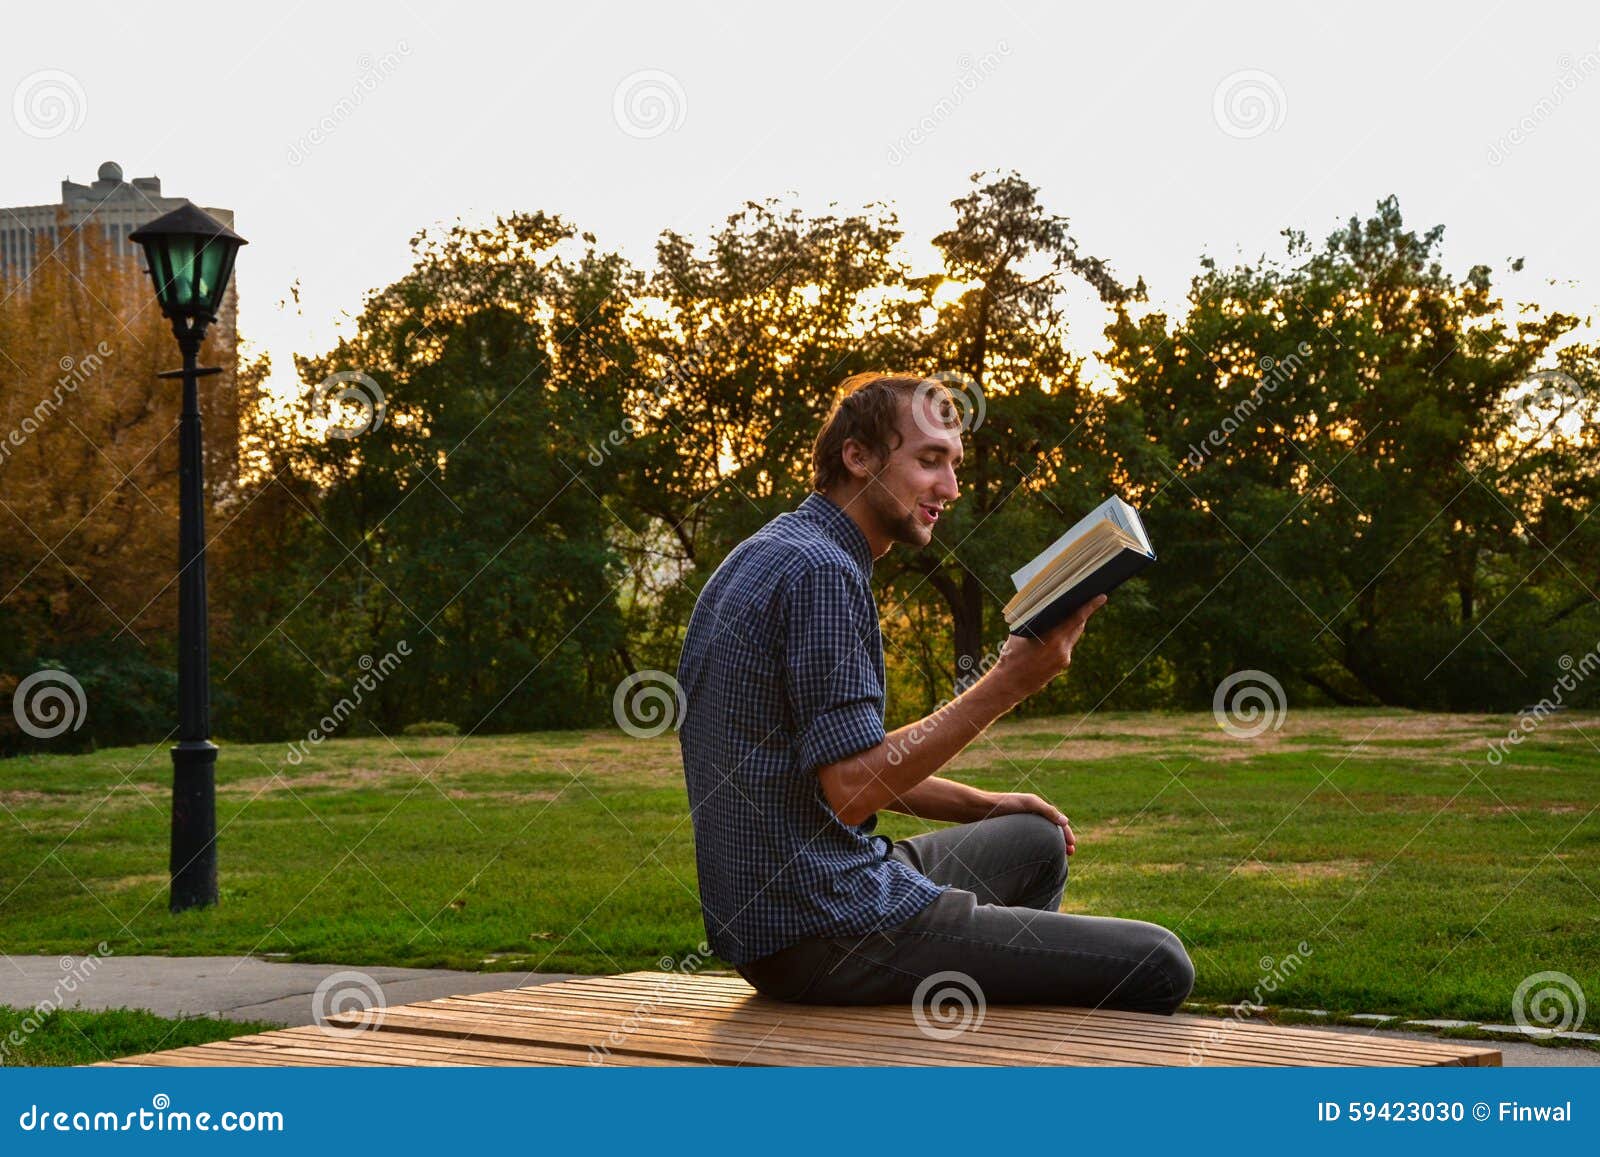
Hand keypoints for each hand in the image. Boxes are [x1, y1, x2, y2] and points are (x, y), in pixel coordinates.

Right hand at [990, 594, 1106, 702]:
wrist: (1010, 683)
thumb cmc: (1011, 655)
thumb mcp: (1020, 633)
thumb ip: (1036, 621)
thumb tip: (1043, 608)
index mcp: (1053, 637)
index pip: (1077, 618)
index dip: (1090, 606)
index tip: (1101, 597)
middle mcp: (1062, 648)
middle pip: (1078, 626)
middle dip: (1081, 614)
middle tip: (1085, 601)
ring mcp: (1064, 658)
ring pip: (1072, 637)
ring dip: (1071, 626)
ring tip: (1066, 616)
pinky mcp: (1062, 665)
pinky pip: (1066, 647)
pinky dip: (1062, 639)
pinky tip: (1054, 636)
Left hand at [991, 791, 1076, 854]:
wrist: (979, 809)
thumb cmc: (1003, 804)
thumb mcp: (1028, 803)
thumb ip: (1047, 810)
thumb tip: (1065, 821)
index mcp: (1037, 807)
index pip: (1058, 821)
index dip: (1067, 833)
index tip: (1072, 847)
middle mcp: (1030, 816)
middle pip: (1051, 830)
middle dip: (1062, 841)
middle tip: (1070, 854)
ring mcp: (1021, 826)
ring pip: (1041, 838)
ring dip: (1051, 847)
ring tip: (1057, 859)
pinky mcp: (1012, 834)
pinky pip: (1029, 843)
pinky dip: (1038, 850)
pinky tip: (1039, 859)